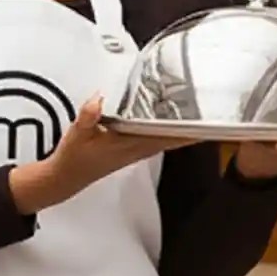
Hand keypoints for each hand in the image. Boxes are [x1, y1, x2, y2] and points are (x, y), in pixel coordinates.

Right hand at [10, 95, 193, 213]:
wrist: (66, 178)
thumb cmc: (72, 158)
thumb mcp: (75, 134)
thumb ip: (88, 116)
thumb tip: (99, 97)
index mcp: (127, 144)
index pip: (164, 135)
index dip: (186, 129)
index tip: (205, 120)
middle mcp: (136, 150)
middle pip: (172, 138)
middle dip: (191, 127)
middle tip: (210, 111)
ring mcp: (135, 152)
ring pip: (166, 140)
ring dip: (182, 130)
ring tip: (196, 114)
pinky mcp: (130, 152)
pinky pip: (156, 140)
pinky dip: (167, 132)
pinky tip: (170, 124)